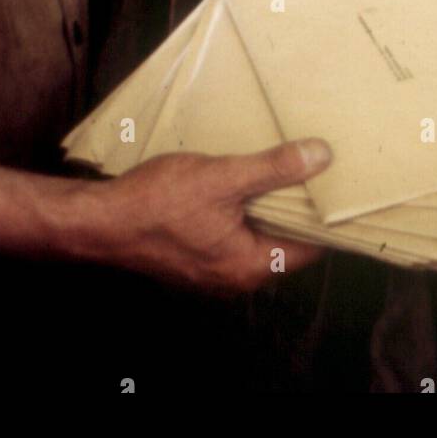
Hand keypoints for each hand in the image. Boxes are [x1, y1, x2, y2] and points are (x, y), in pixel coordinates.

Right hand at [78, 138, 331, 293]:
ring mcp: (210, 272)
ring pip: (253, 237)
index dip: (325, 216)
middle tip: (310, 168)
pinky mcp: (191, 259)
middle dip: (294, 206)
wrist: (99, 221)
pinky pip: (228, 236)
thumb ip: (274, 169)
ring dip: (263, 206)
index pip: (310, 248)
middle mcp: (234, 279)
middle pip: (282, 242)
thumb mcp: (223, 177)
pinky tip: (233, 181)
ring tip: (274, 167)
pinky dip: (237, 211)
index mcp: (250, 267)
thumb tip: (322, 157)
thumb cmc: (158, 203)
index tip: (337, 185)